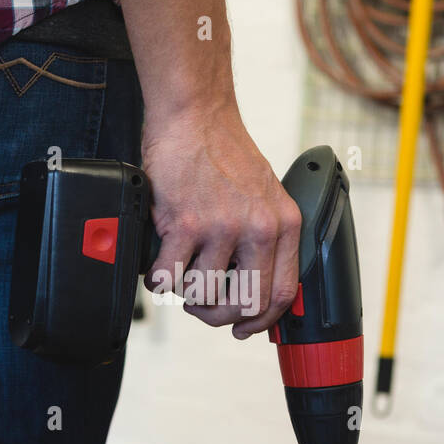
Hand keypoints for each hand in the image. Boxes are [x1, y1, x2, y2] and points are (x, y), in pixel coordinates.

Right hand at [141, 101, 301, 337]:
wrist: (194, 115)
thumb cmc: (223, 152)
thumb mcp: (264, 194)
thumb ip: (264, 237)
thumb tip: (250, 286)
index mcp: (284, 223)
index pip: (282, 292)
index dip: (261, 321)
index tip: (244, 328)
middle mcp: (259, 227)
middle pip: (244, 304)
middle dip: (218, 316)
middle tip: (201, 307)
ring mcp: (223, 227)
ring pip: (202, 293)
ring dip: (184, 292)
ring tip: (179, 272)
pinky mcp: (186, 223)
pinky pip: (169, 276)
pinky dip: (159, 278)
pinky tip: (159, 264)